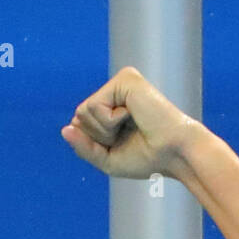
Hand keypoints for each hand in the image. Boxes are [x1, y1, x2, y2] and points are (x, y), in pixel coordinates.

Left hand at [60, 66, 203, 179]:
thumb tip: (65, 129)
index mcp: (111, 107)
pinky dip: (109, 121)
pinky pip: (94, 106)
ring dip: (104, 130)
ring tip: (131, 125)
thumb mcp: (106, 159)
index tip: (120, 144)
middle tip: (127, 135)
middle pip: (78, 117)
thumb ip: (83, 146)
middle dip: (97, 136)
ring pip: (83, 112)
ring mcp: (120, 83)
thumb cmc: (146, 158)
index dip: (94, 143)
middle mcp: (114, 91)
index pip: (78, 125)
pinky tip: (132, 116)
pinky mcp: (125, 79)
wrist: (173, 154)